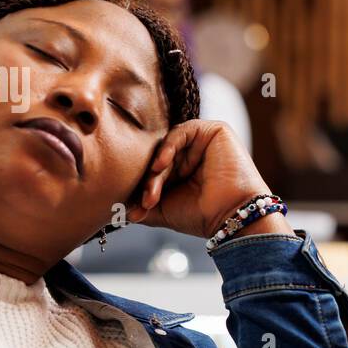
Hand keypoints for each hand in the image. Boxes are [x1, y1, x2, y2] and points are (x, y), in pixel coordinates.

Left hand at [126, 120, 290, 237]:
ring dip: (158, 168)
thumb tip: (116, 209)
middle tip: (147, 201)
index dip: (145, 184)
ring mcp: (205, 142)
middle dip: (150, 180)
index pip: (155, 167)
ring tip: (155, 190)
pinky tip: (162, 165)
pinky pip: (183, 130)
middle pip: (160, 156)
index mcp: (185, 170)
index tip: (139, 208)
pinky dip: (168, 147)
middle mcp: (195, 154)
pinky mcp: (215, 130)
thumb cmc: (203, 216)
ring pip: (169, 145)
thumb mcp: (163, 209)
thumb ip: (141, 203)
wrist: (231, 216)